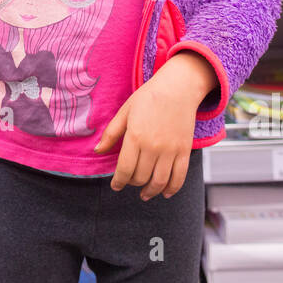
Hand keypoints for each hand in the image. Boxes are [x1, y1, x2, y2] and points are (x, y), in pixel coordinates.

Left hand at [94, 53, 216, 199]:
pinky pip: (179, 177)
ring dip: (150, 191)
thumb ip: (111, 133)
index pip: (124, 169)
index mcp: (135, 136)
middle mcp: (152, 146)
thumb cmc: (149, 97)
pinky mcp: (184, 150)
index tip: (116, 185)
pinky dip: (172, 188)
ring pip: (159, 181)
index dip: (118, 182)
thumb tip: (98, 151)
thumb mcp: (125, 111)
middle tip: (130, 181)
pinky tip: (165, 192)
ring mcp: (170, 150)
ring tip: (145, 194)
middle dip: (132, 183)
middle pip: (140, 177)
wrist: (178, 87)